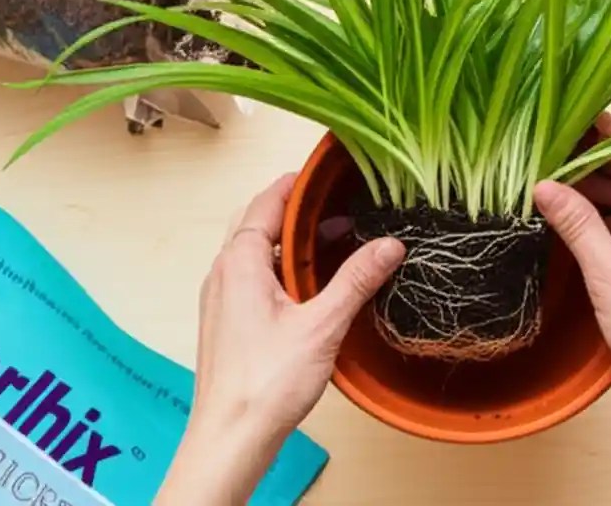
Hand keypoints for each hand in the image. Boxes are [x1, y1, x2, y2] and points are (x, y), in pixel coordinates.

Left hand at [156, 174, 404, 505]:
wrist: (231, 437)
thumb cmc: (265, 383)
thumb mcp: (322, 325)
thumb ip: (356, 280)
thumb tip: (389, 245)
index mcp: (239, 262)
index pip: (267, 201)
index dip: (297, 184)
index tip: (326, 173)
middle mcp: (223, 274)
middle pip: (258, 223)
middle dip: (298, 212)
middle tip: (337, 207)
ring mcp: (222, 299)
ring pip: (256, 253)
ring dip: (292, 244)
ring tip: (333, 243)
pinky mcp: (228, 323)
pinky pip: (254, 279)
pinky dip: (283, 269)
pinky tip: (311, 287)